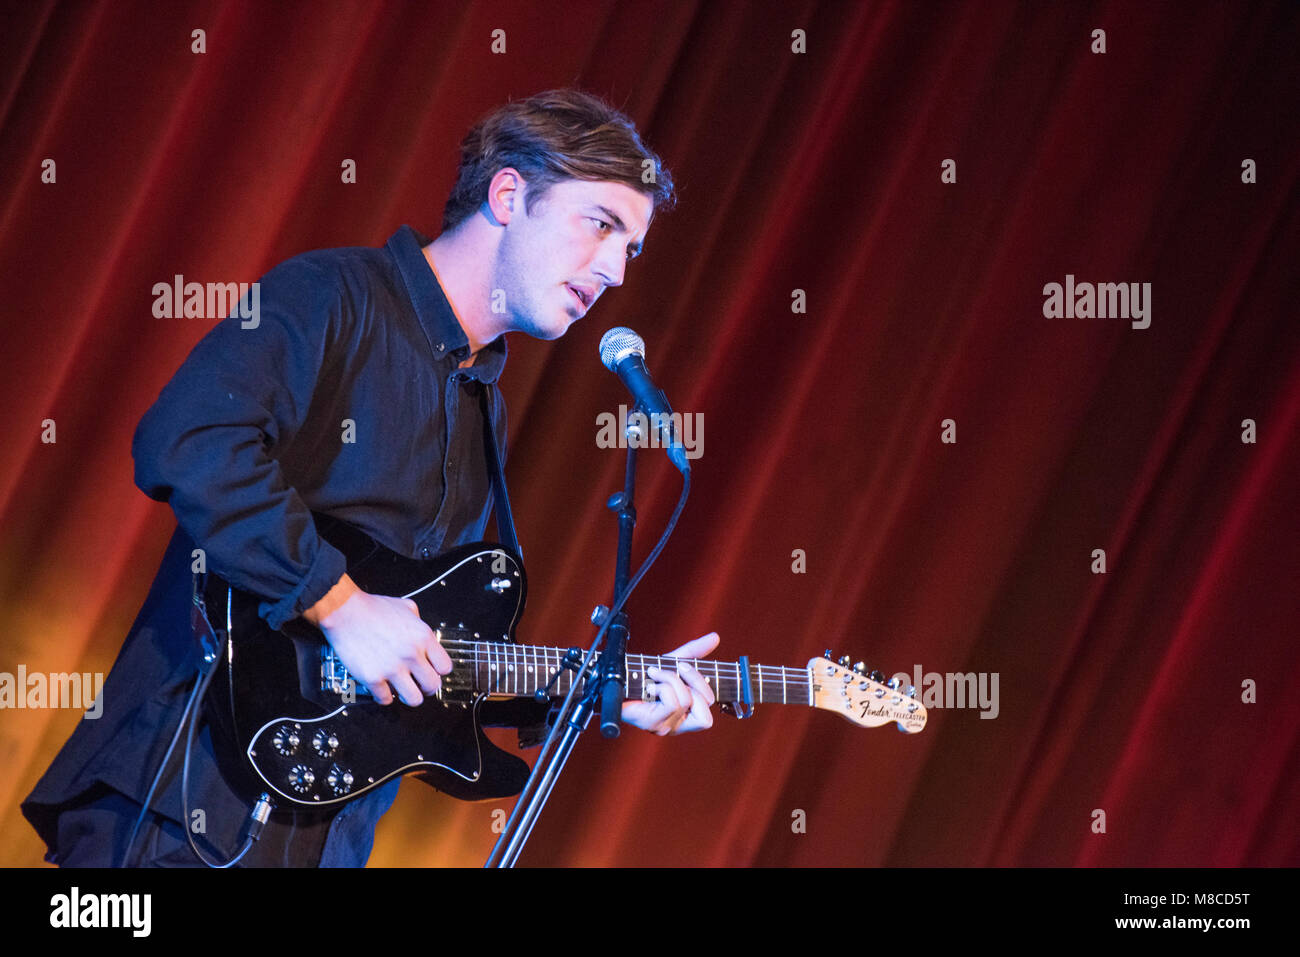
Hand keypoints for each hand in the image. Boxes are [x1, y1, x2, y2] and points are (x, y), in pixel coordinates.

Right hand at [305, 574, 451, 705]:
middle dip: (427, 688)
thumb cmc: (372, 608)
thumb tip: (423, 634)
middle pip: (432, 686)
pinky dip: (384, 696)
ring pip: (414, 699)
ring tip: (403, 690)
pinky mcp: (373, 678)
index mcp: (423, 637)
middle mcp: (411, 654)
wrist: (345, 612)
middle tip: (419, 685)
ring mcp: (392, 668)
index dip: (439, 671)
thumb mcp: (406, 607)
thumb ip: (419, 622)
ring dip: (409, 696)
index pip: (445, 667)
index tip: (432, 672)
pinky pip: (386, 699)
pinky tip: (382, 688)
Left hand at [621, 632, 719, 735]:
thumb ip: (694, 652)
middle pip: (704, 704)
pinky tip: (650, 684)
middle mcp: (677, 725)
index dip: (703, 685)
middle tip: (676, 668)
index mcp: (684, 716)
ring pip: (686, 700)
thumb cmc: (641, 676)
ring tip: (655, 675)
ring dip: (670, 679)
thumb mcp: (672, 663)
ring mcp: (665, 726)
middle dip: (692, 678)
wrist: (613, 682)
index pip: (709, 711)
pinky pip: (671, 702)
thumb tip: (715, 637)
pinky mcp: (652, 723)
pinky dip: (662, 686)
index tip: (685, 667)